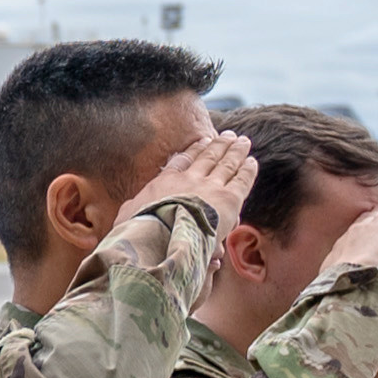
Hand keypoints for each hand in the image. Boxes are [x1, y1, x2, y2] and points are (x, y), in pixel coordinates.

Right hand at [117, 130, 256, 231]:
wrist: (159, 242)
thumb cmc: (138, 235)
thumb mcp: (126, 218)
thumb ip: (131, 208)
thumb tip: (129, 207)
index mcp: (165, 183)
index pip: (183, 161)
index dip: (194, 150)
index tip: (203, 141)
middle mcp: (189, 180)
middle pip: (208, 157)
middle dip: (219, 145)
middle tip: (228, 135)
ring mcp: (210, 188)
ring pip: (227, 164)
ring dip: (236, 151)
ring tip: (244, 141)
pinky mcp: (228, 200)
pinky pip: (241, 179)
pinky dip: (247, 169)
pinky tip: (252, 161)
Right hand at [324, 194, 377, 278]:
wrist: (354, 274)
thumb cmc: (343, 279)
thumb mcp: (334, 273)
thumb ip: (341, 270)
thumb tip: (349, 278)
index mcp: (346, 241)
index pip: (357, 226)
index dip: (364, 220)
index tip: (367, 215)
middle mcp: (360, 230)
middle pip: (372, 217)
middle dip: (377, 210)